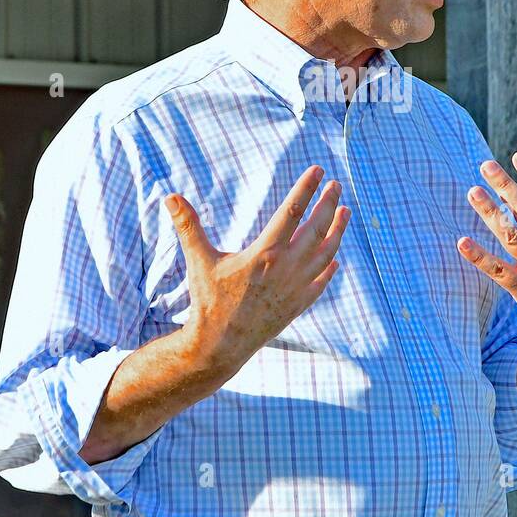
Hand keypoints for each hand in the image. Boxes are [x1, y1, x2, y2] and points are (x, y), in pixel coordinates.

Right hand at [164, 166, 349, 379]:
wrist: (220, 345)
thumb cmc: (208, 300)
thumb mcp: (199, 260)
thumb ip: (188, 226)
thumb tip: (171, 196)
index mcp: (264, 253)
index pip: (292, 212)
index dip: (306, 189)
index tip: (318, 171)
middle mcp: (286, 268)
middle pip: (316, 228)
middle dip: (328, 204)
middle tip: (337, 185)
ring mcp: (296, 288)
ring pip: (326, 253)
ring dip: (338, 231)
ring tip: (346, 212)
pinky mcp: (298, 305)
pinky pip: (321, 282)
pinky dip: (330, 267)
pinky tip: (335, 257)